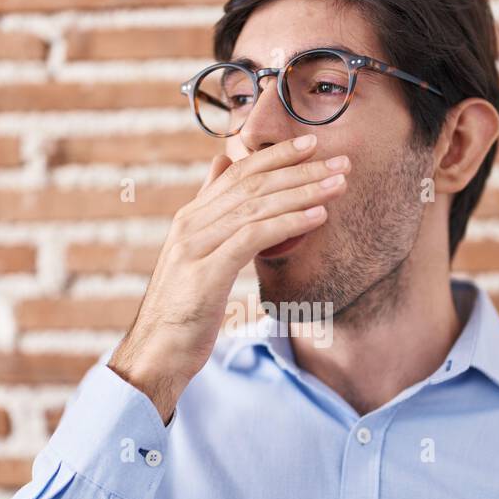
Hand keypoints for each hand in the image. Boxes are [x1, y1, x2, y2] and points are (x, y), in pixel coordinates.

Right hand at [108, 133, 348, 422]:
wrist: (157, 354)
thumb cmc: (182, 311)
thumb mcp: (195, 257)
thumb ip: (210, 214)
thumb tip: (221, 167)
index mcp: (190, 219)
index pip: (237, 173)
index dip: (275, 155)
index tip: (311, 145)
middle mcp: (191, 225)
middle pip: (252, 184)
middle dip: (300, 169)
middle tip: (341, 160)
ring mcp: (197, 247)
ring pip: (257, 206)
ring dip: (304, 192)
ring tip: (339, 184)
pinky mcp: (208, 272)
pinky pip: (255, 236)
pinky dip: (290, 222)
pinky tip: (318, 217)